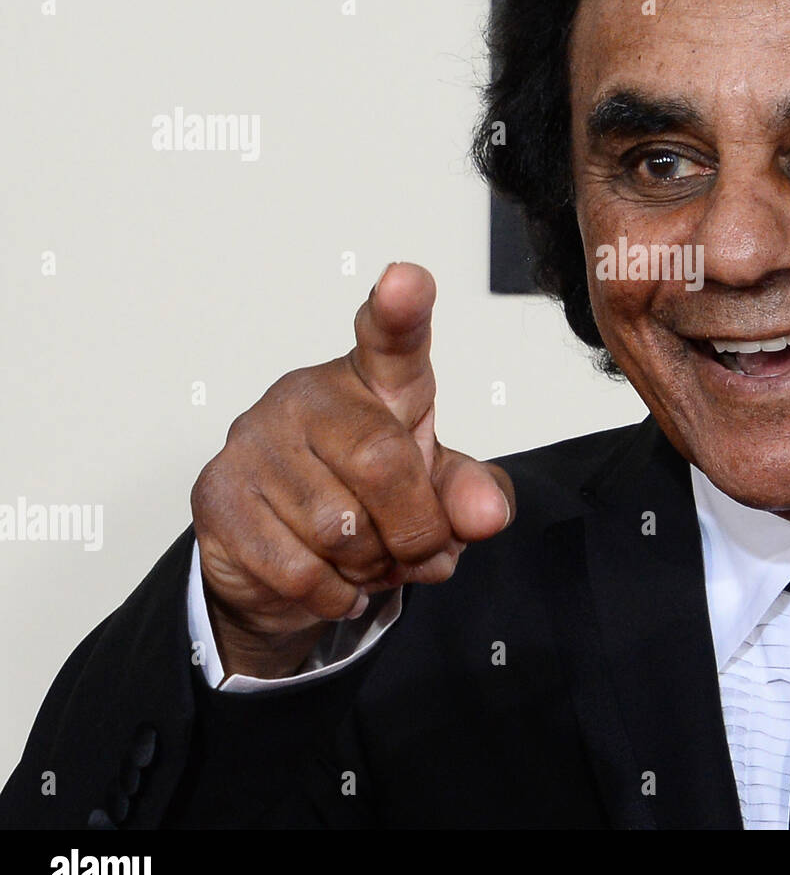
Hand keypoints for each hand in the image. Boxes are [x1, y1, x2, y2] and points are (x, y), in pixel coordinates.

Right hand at [190, 263, 514, 677]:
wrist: (285, 563)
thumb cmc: (370, 499)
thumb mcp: (435, 492)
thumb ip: (471, 494)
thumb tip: (487, 514)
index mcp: (374, 378)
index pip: (391, 336)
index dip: (401, 308)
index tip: (406, 281)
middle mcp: (309, 393)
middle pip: (380, 462)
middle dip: (416, 529)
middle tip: (421, 552)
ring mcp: (254, 440)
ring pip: (337, 527)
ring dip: (373, 567)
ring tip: (372, 561)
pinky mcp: (216, 494)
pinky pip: (294, 567)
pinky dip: (333, 593)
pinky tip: (337, 583)